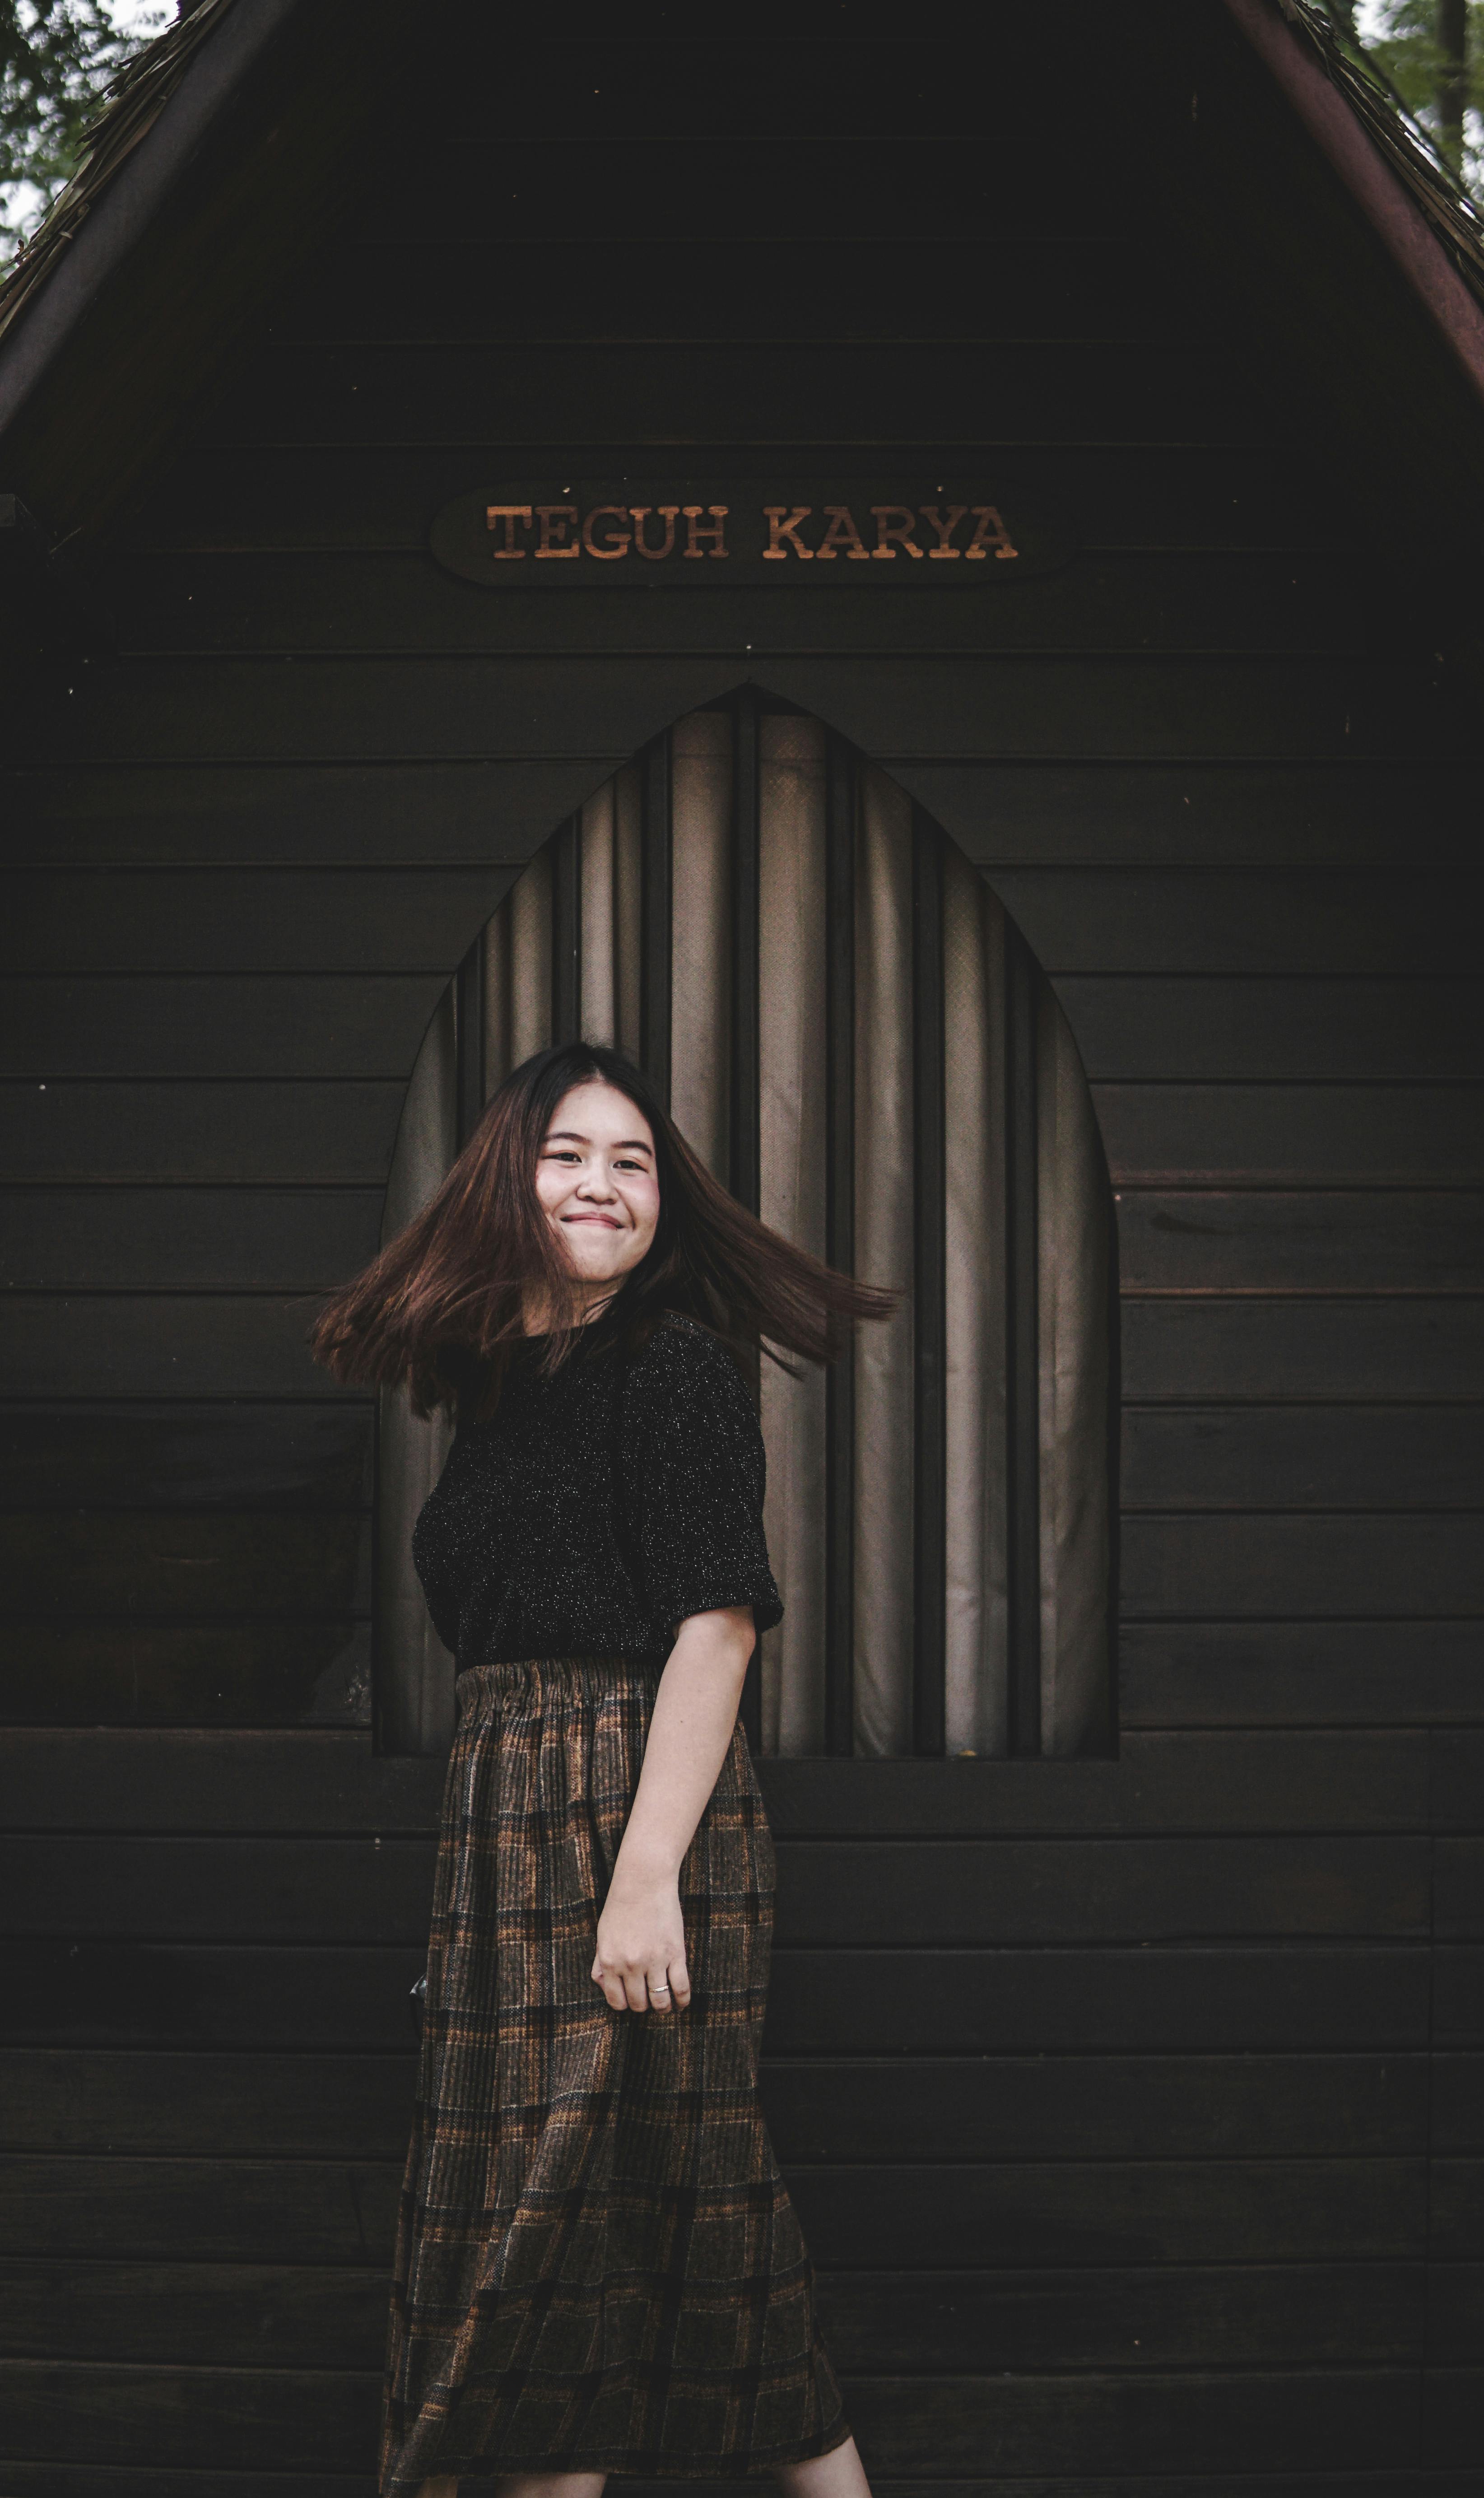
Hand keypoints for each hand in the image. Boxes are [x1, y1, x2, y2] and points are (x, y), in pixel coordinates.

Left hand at [592, 1864, 690, 2013]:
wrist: (644, 1882)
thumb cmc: (621, 1908)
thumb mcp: (603, 1936)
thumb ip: (601, 1964)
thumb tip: (604, 1987)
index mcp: (610, 1961)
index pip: (617, 2001)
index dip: (625, 2004)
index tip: (631, 2000)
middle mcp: (631, 1965)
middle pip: (639, 2003)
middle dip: (643, 2005)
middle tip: (648, 1998)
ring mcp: (654, 1960)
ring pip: (660, 2001)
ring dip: (663, 2007)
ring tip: (665, 2004)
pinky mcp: (675, 1953)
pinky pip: (681, 1987)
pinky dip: (683, 2000)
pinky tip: (681, 2002)